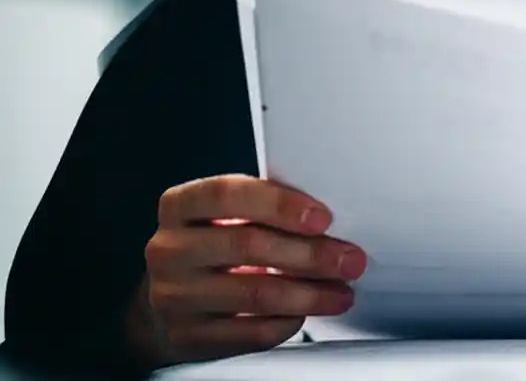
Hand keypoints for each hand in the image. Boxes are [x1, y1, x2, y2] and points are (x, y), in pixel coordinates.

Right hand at [126, 175, 367, 367]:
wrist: (171, 299)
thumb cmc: (215, 245)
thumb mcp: (229, 217)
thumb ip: (266, 211)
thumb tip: (331, 225)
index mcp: (180, 205)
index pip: (227, 194)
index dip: (279, 204)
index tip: (323, 218)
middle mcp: (169, 249)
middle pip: (247, 245)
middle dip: (310, 254)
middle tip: (350, 259)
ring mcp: (173, 295)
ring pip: (254, 294)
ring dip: (309, 294)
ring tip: (341, 292)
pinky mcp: (187, 336)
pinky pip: (250, 332)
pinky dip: (287, 322)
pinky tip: (306, 314)